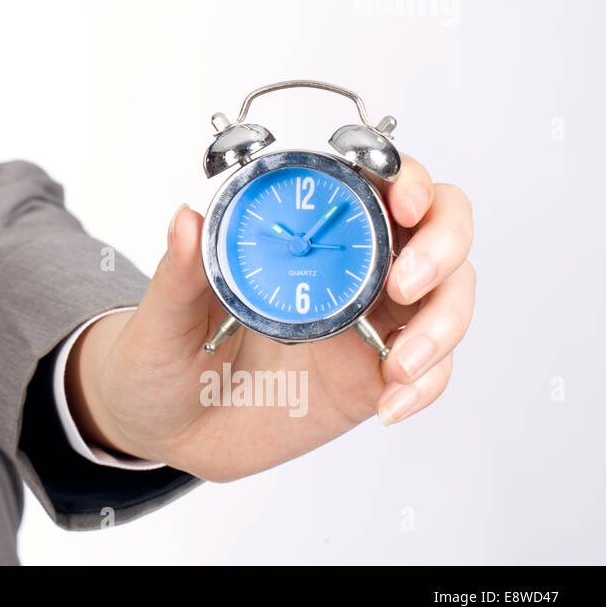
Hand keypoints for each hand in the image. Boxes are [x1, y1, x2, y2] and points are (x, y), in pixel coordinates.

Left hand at [71, 152, 474, 482]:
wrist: (163, 430)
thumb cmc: (160, 357)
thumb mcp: (159, 316)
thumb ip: (177, 274)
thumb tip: (185, 217)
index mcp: (300, 231)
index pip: (373, 180)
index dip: (403, 176)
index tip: (400, 196)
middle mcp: (346, 266)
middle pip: (436, 229)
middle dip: (442, 243)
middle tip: (405, 281)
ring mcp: (366, 322)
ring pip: (446, 298)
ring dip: (443, 323)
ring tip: (401, 363)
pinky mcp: (371, 378)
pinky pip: (427, 372)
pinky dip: (427, 385)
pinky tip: (390, 404)